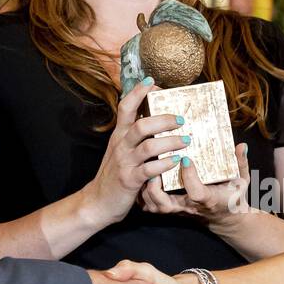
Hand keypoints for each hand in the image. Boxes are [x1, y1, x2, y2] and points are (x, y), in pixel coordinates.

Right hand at [81, 79, 186, 226]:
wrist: (97, 202)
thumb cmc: (114, 174)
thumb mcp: (120, 150)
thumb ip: (133, 135)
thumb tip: (152, 117)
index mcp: (119, 135)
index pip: (125, 107)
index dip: (137, 93)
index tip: (151, 81)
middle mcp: (121, 145)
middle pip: (141, 124)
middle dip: (163, 119)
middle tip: (182, 119)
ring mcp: (125, 162)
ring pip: (148, 146)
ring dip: (170, 142)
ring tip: (186, 140)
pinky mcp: (130, 180)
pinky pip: (150, 170)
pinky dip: (165, 164)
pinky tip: (177, 161)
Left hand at [140, 143, 249, 223]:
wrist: (225, 218)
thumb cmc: (232, 197)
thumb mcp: (242, 181)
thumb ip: (241, 163)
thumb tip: (242, 146)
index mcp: (210, 199)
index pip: (197, 193)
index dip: (190, 177)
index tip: (186, 158)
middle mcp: (191, 207)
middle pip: (166, 205)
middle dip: (155, 188)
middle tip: (153, 165)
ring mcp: (179, 210)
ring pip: (156, 207)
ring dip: (146, 189)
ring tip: (146, 167)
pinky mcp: (171, 210)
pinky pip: (152, 206)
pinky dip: (144, 192)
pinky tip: (144, 174)